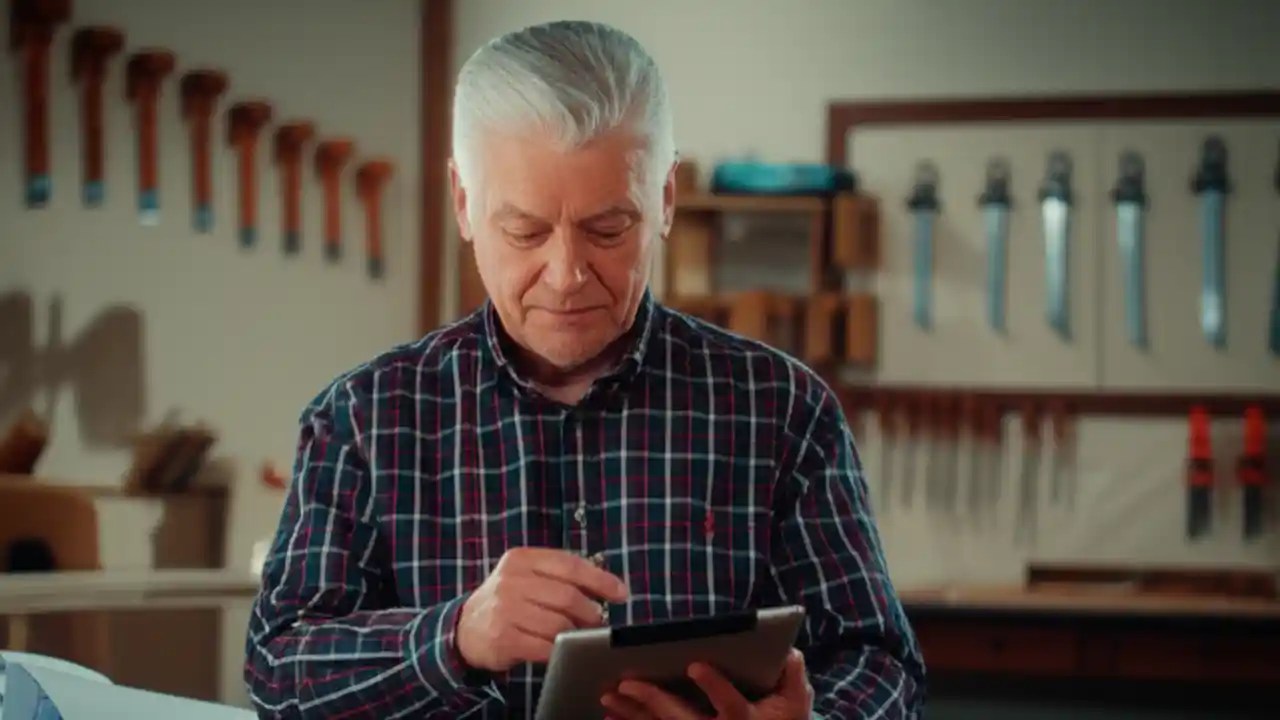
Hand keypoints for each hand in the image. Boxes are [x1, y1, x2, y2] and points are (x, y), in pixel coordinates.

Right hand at [455, 547, 627, 671]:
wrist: (466, 628)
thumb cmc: (508, 600)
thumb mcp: (526, 576)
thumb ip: (559, 576)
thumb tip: (606, 588)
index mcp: (521, 559)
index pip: (570, 565)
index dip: (601, 580)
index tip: (621, 593)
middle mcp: (511, 581)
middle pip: (568, 596)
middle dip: (591, 612)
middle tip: (597, 621)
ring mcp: (505, 610)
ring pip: (559, 624)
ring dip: (577, 634)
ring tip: (578, 635)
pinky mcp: (503, 639)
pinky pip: (544, 647)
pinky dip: (559, 650)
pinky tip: (561, 649)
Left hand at [601, 648, 812, 719]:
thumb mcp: (795, 702)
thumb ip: (792, 677)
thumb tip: (788, 651)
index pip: (730, 703)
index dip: (713, 685)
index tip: (694, 665)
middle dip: (654, 701)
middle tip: (628, 682)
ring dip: (632, 714)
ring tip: (609, 695)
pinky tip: (611, 715)